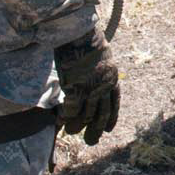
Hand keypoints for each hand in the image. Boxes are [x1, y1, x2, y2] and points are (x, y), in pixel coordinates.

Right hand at [55, 27, 120, 146]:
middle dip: (96, 130)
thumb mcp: (100, 57)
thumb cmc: (86, 40)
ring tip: (70, 132)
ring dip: (77, 127)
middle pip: (101, 115)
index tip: (108, 130)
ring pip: (85, 116)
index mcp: (112, 78)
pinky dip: (65, 118)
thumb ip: (98, 71)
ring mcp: (90, 89)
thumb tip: (92, 78)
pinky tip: (59, 122)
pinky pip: (70, 111)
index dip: (111, 118)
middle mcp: (104, 87)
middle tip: (91, 142)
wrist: (78, 32)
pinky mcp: (75, 89)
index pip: (114, 104)